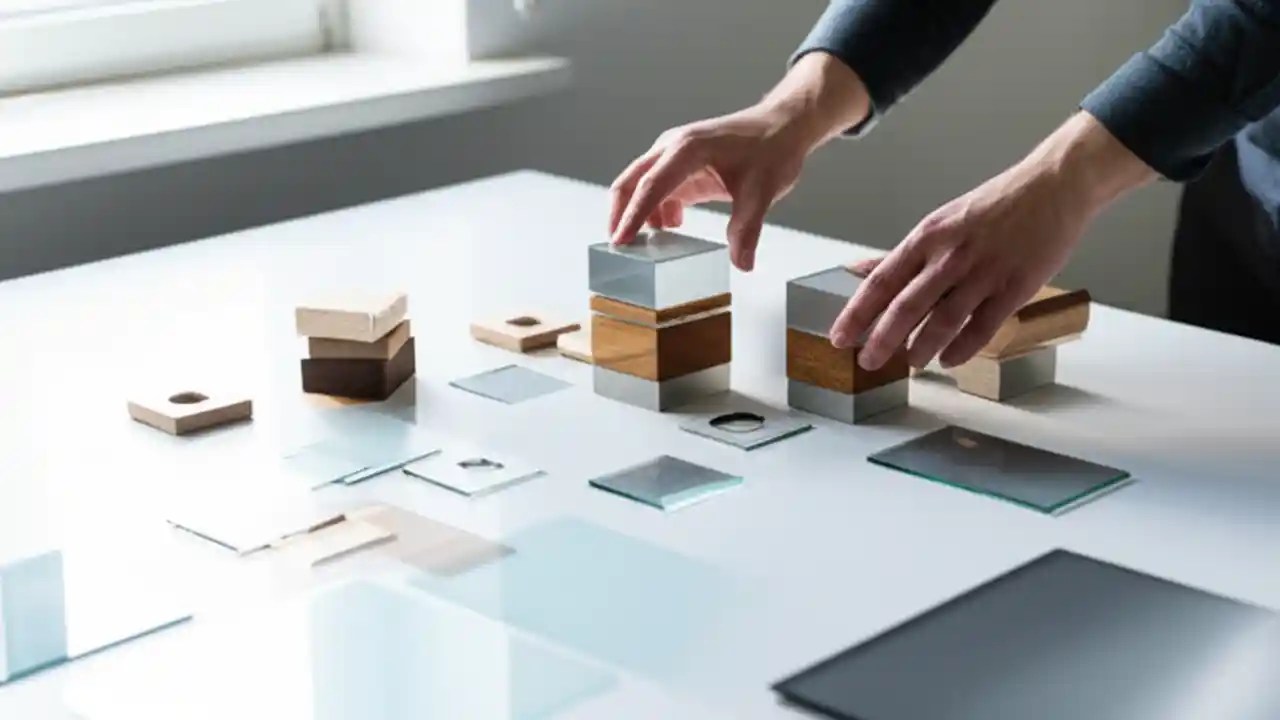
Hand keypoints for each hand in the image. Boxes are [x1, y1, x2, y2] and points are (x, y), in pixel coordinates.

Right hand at [609, 53, 869, 270]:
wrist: (782, 127)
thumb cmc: (771, 149)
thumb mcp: (763, 192)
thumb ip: (747, 228)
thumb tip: (742, 263)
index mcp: (689, 149)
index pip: (651, 186)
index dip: (633, 216)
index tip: (620, 241)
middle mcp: (674, 147)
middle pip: (631, 181)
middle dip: (621, 214)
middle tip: (620, 248)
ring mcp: (674, 155)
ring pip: (640, 185)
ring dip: (638, 214)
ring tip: (647, 245)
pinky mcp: (681, 165)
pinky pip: (657, 188)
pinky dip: (656, 209)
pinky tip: (672, 226)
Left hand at [831, 112, 1155, 369]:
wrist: (1054, 186)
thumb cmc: (994, 206)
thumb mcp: (940, 223)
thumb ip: (902, 255)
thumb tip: (859, 270)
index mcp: (928, 236)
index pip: (880, 281)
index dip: (857, 313)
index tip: (839, 337)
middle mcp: (951, 255)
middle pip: (906, 305)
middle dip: (882, 339)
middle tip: (868, 362)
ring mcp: (984, 271)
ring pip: (943, 320)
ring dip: (922, 347)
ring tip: (911, 363)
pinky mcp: (1016, 286)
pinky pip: (983, 326)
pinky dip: (963, 348)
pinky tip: (949, 360)